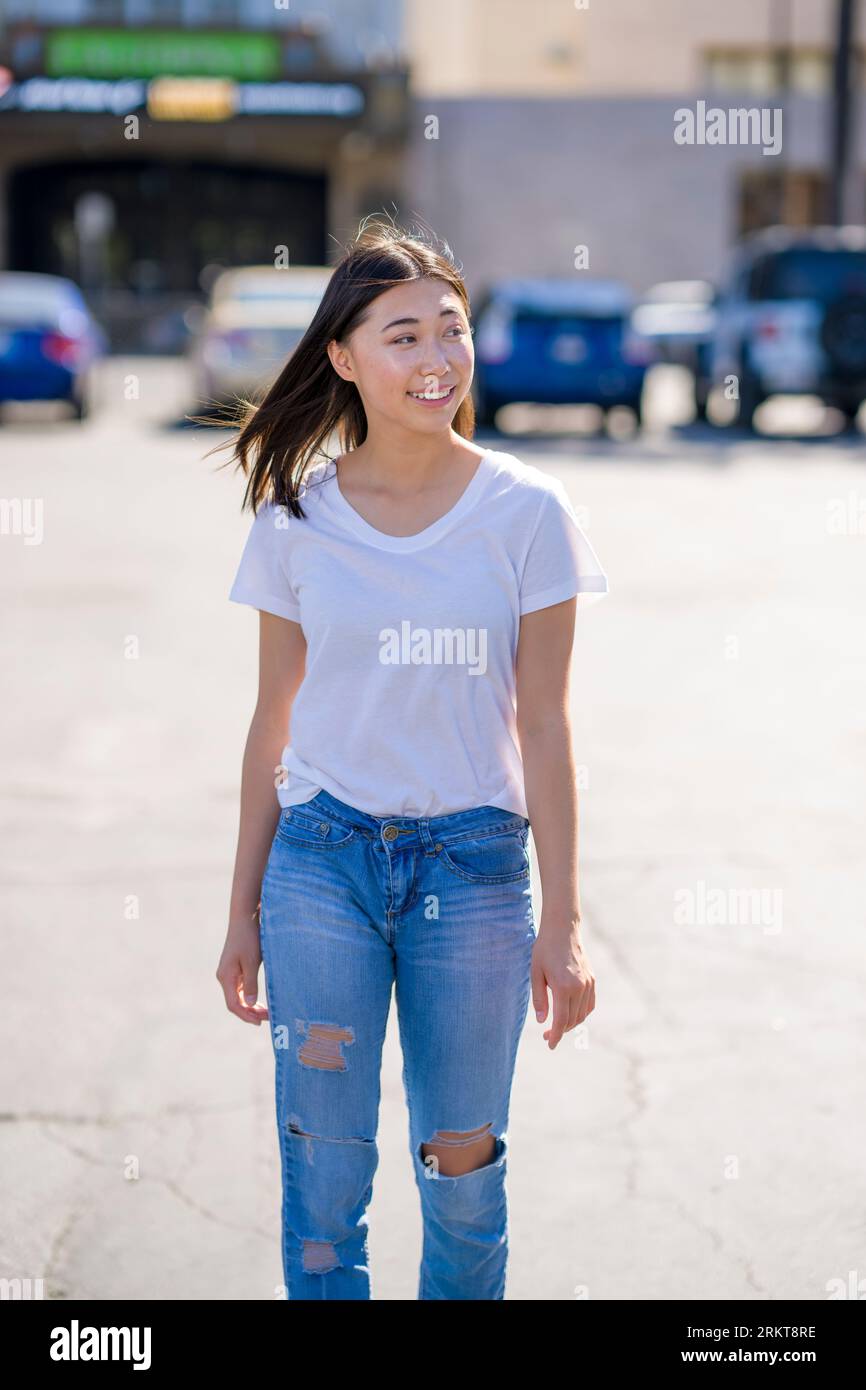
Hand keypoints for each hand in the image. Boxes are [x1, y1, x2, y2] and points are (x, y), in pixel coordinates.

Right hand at [216, 914, 269, 1024]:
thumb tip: (251, 1004)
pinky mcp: (235, 968)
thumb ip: (251, 983)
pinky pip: (242, 988)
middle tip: (268, 1019)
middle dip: (250, 1013)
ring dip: (251, 1006)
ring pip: (239, 997)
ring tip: (266, 1013)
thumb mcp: (252, 961)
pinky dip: (250, 997)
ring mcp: (229, 973)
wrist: (245, 917)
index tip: (260, 1022)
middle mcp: (225, 977)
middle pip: (235, 1003)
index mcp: (226, 977)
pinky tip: (260, 1001)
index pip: (233, 1005)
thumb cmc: (249, 937)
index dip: (246, 1016)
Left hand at [531, 914, 595, 1049]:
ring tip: (557, 1025)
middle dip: (560, 1031)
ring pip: (582, 1014)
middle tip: (547, 1035)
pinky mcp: (592, 980)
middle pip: (572, 1020)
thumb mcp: (535, 973)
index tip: (550, 1044)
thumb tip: (542, 1021)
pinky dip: (581, 1013)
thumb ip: (539, 999)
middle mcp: (579, 988)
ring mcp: (588, 984)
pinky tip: (570, 1014)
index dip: (555, 1035)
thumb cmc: (544, 950)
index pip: (561, 1021)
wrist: (563, 930)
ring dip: (571, 1024)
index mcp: (563, 987)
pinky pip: (590, 1004)